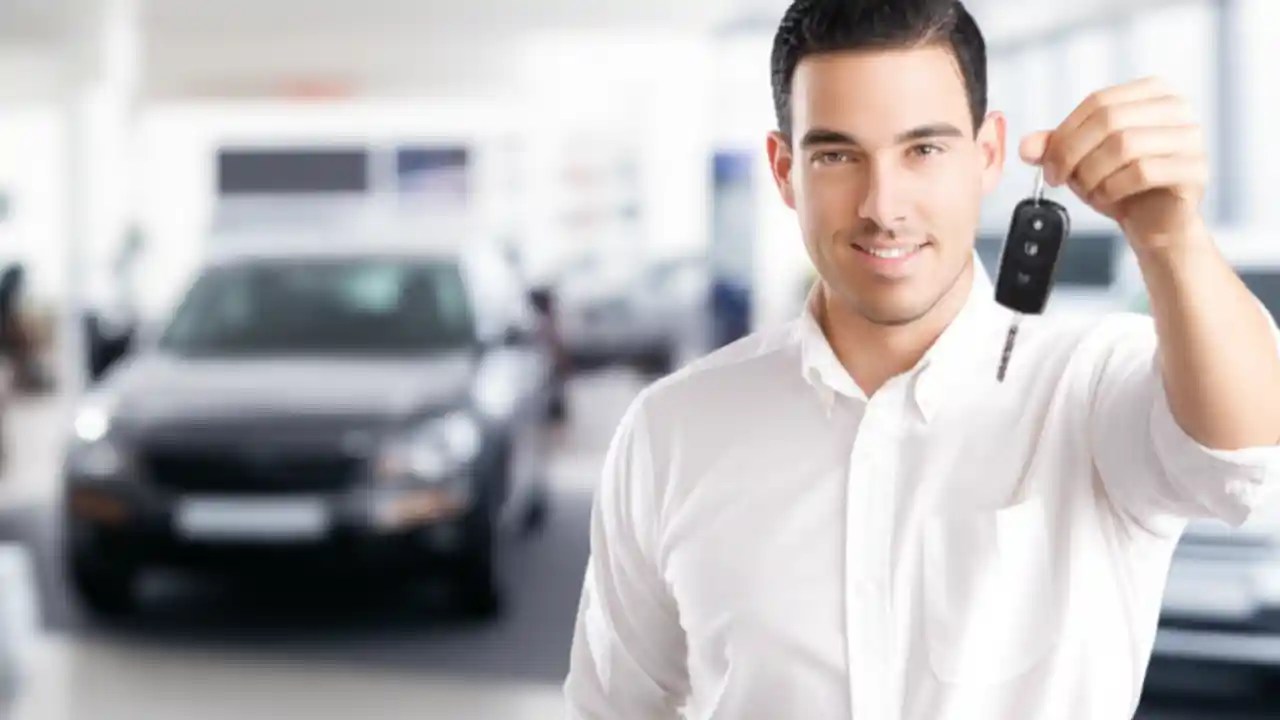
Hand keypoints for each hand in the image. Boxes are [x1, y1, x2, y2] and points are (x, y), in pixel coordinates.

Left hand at [1019, 77, 1209, 250]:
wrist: (1155, 222)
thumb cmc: (1120, 184)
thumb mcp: (1081, 160)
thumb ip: (1055, 146)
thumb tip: (1026, 146)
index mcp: (1151, 92)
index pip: (1097, 101)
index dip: (1064, 133)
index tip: (1047, 164)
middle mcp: (1176, 107)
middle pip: (1110, 120)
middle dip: (1073, 153)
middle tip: (1058, 179)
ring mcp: (1191, 136)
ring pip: (1126, 144)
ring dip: (1093, 173)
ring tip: (1087, 191)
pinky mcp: (1196, 168)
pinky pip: (1144, 171)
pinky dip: (1114, 188)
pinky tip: (1107, 198)